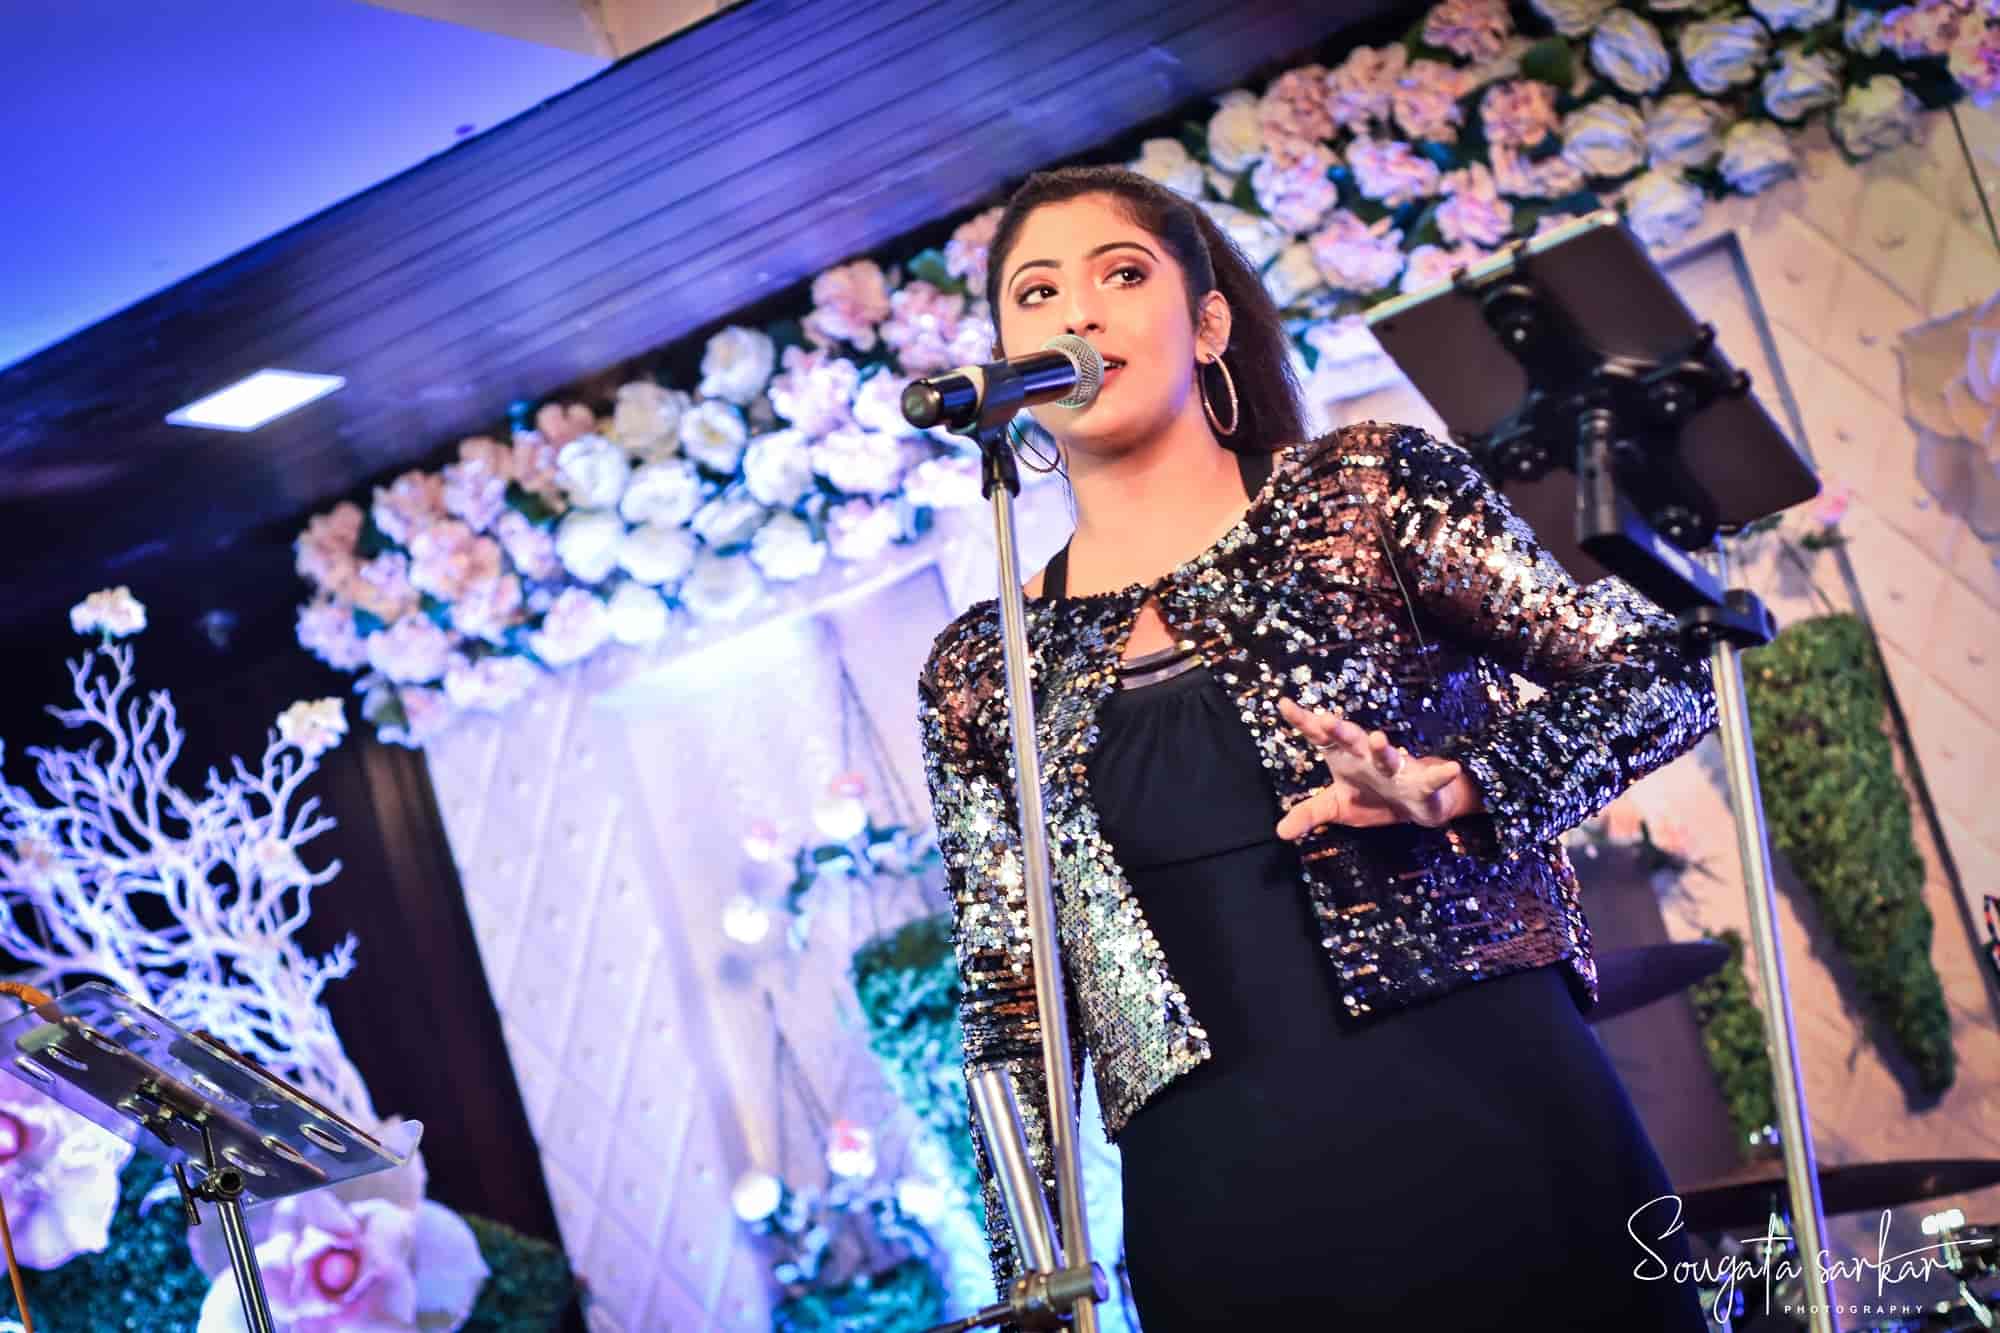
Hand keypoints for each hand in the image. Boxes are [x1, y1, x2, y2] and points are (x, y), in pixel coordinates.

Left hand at [1274, 698, 1472, 838]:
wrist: (1415, 805)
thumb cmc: (1372, 796)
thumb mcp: (1337, 807)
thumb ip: (1309, 814)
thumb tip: (1279, 832)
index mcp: (1344, 757)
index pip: (1320, 737)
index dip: (1303, 721)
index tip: (1283, 704)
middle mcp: (1368, 757)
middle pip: (1352, 739)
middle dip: (1340, 730)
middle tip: (1326, 719)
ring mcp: (1397, 768)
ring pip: (1388, 755)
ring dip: (1382, 748)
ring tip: (1377, 739)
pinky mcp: (1422, 784)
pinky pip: (1432, 779)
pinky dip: (1441, 774)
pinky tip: (1451, 768)